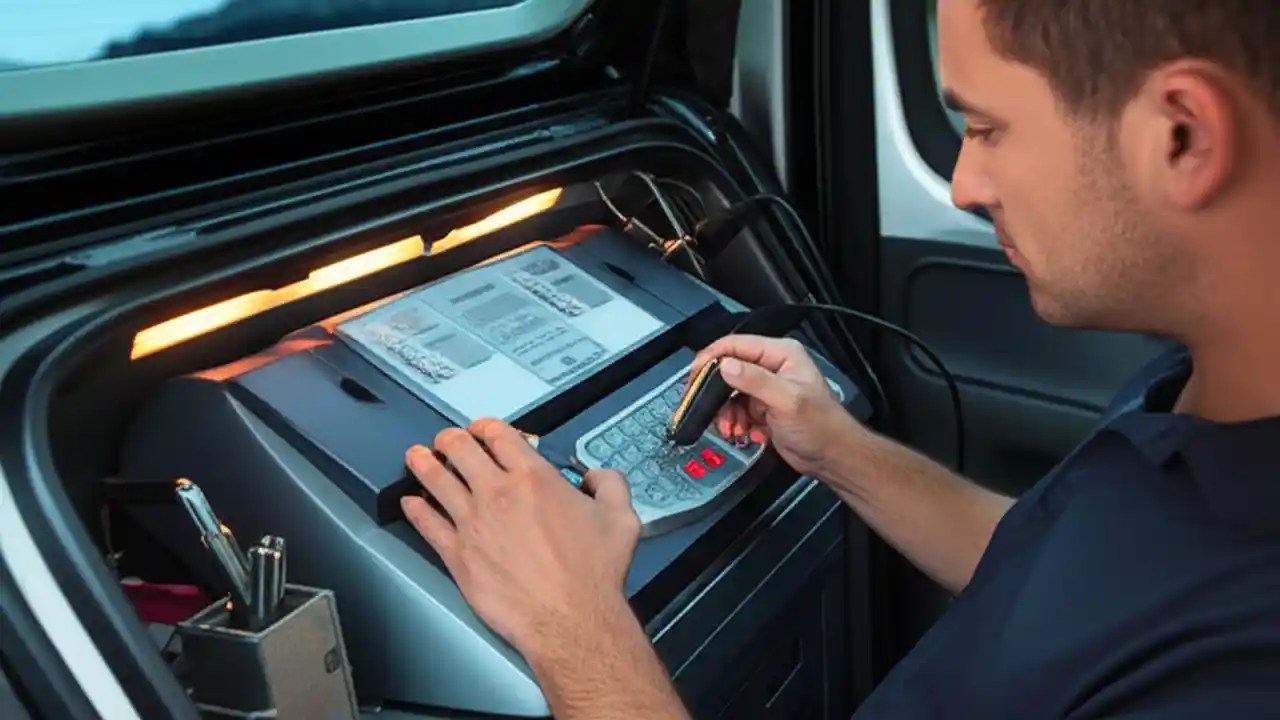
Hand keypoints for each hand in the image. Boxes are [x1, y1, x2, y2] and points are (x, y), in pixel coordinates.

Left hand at [400, 419, 641, 658]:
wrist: (571, 619)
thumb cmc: (594, 573)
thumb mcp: (621, 517)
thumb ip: (610, 484)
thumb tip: (596, 475)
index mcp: (534, 478)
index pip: (499, 435)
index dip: (485, 426)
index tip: (481, 429)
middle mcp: (498, 493)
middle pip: (459, 449)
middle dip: (450, 439)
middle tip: (447, 441)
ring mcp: (472, 523)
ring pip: (435, 480)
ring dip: (423, 463)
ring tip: (416, 456)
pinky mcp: (458, 555)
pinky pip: (427, 524)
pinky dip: (415, 509)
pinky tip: (410, 503)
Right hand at [691, 334, 862, 476]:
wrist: (831, 456)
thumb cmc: (821, 426)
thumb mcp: (787, 400)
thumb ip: (755, 381)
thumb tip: (726, 365)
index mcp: (781, 354)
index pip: (737, 345)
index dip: (712, 357)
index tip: (695, 374)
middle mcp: (772, 367)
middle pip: (729, 369)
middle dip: (716, 391)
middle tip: (704, 405)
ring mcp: (766, 388)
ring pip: (729, 392)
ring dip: (724, 412)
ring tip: (731, 428)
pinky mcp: (761, 407)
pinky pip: (735, 409)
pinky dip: (732, 422)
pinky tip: (740, 432)